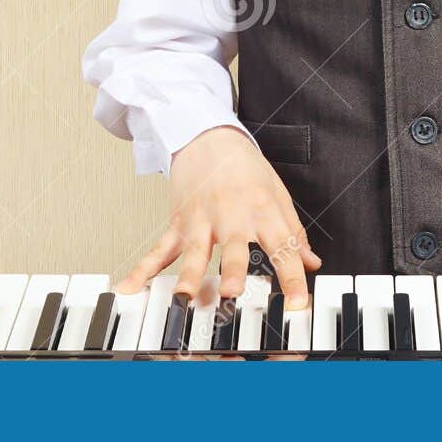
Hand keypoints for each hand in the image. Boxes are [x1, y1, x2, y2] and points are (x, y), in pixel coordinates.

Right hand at [115, 125, 321, 305]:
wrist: (208, 138)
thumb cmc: (245, 167)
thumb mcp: (278, 195)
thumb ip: (293, 233)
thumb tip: (311, 262)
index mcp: (263, 211)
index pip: (283, 248)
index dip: (292, 277)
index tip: (298, 303)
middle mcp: (232, 217)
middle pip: (234, 248)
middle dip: (232, 271)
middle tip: (231, 293)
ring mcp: (202, 221)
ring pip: (195, 251)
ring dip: (189, 275)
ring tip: (185, 296)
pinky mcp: (179, 223)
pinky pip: (160, 249)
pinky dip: (143, 269)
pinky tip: (129, 286)